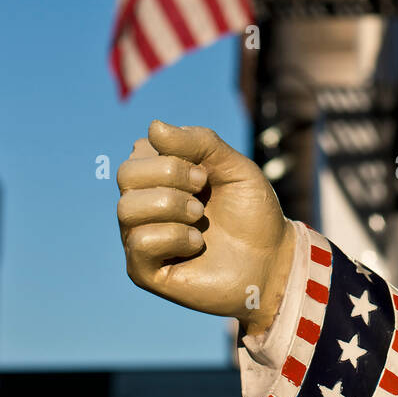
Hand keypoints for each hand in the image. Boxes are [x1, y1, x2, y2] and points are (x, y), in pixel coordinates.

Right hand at [116, 121, 295, 330]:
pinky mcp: (143, 270)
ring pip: (127, 208)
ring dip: (172, 206)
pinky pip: (139, 242)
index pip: (141, 151)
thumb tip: (153, 126)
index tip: (206, 172)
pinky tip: (196, 244)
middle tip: (202, 191)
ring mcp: (140, 237)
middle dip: (170, 175)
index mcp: (159, 176)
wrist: (271, 260)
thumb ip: (199, 142)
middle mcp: (143, 204)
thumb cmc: (250, 212)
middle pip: (126, 174)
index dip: (175, 154)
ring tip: (199, 217)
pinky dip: (173, 237)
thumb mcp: (233, 165)